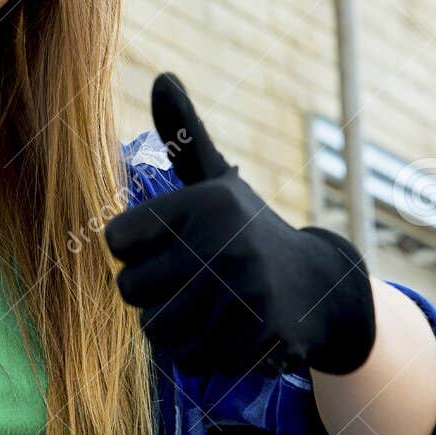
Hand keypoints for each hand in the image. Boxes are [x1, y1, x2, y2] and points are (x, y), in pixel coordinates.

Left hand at [103, 73, 377, 377]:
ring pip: (154, 328)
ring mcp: (242, 294)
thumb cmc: (249, 230)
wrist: (320, 287)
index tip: (168, 243)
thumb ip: (182, 134)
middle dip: (152, 289)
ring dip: (171, 324)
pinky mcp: (255, 338)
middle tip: (189, 278)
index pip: (115, 239)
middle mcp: (223, 244)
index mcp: (205, 203)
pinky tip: (224, 329)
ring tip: (204, 304)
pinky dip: (197, 351)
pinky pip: (187, 358)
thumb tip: (162, 75)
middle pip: (129, 289)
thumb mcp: (216, 180)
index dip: (135, 247)